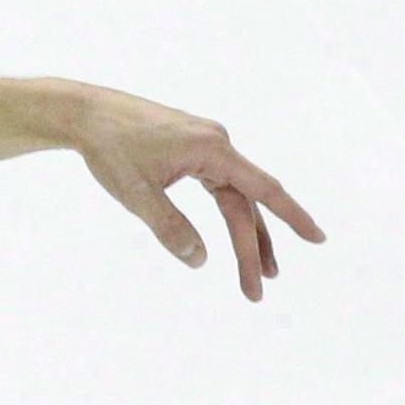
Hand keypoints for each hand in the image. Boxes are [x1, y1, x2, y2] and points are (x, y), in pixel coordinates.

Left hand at [57, 81, 326, 301]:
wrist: (86, 114)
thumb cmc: (110, 150)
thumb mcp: (136, 195)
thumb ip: (170, 228)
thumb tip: (200, 261)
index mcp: (212, 151)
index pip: (263, 190)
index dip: (292, 217)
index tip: (318, 238)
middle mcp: (217, 145)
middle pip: (246, 204)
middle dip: (253, 248)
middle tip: (258, 290)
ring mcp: (206, 145)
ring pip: (234, 196)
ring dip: (246, 233)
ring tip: (259, 270)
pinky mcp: (192, 148)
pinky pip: (220, 185)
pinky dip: (229, 211)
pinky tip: (236, 231)